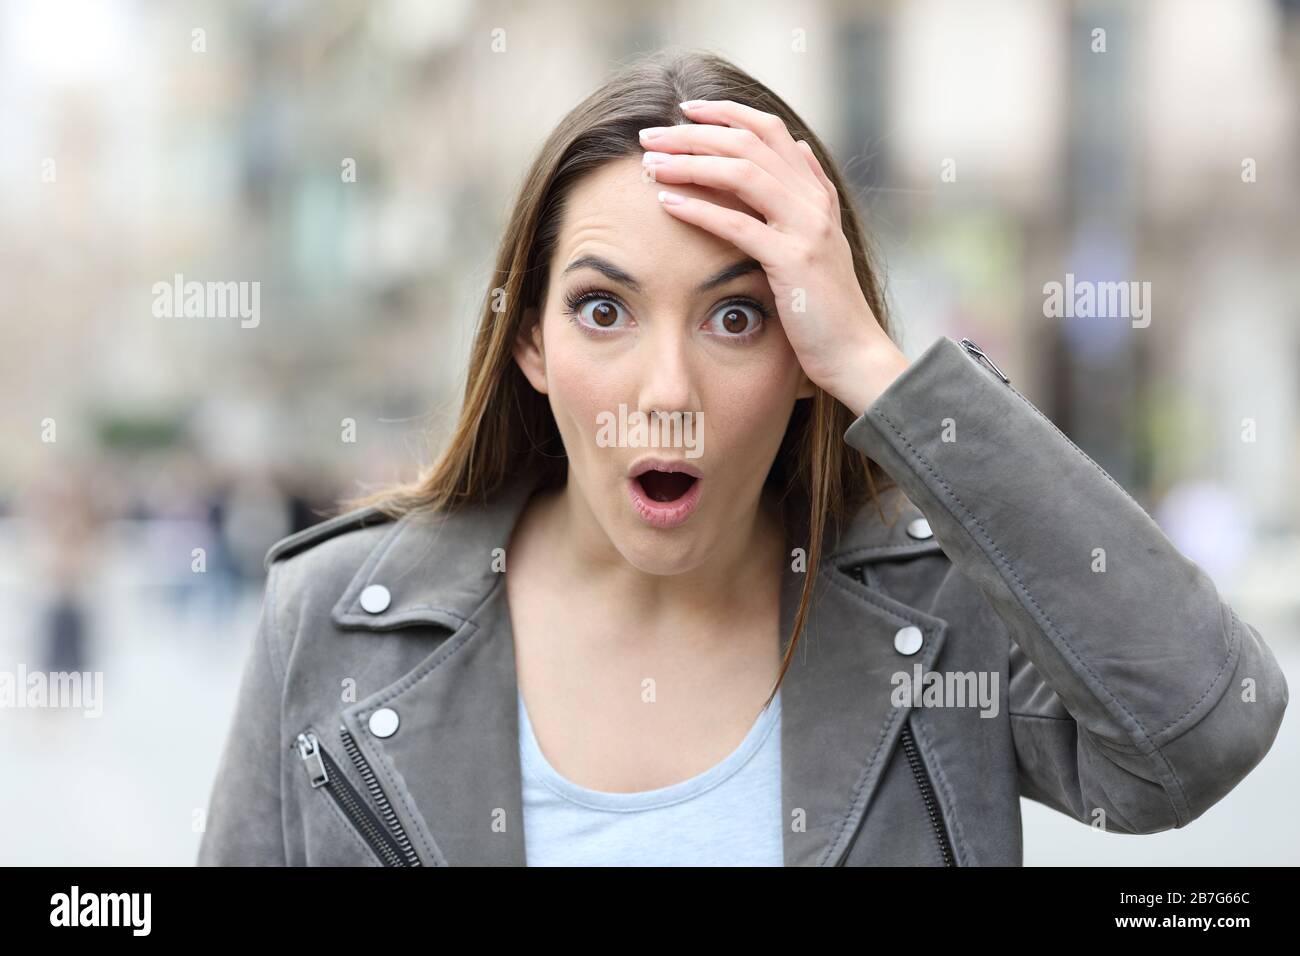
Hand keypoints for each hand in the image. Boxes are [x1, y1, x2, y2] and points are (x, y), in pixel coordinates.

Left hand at [640, 99, 910, 417]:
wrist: (854, 354)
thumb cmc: (826, 306)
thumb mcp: (821, 240)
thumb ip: (809, 193)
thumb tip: (798, 147)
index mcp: (817, 193)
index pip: (770, 131)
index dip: (727, 113)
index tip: (686, 110)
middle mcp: (814, 202)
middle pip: (748, 144)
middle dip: (694, 133)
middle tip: (649, 134)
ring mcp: (806, 229)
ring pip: (741, 174)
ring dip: (689, 162)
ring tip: (650, 163)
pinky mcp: (792, 262)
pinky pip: (737, 224)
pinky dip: (698, 209)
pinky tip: (666, 202)